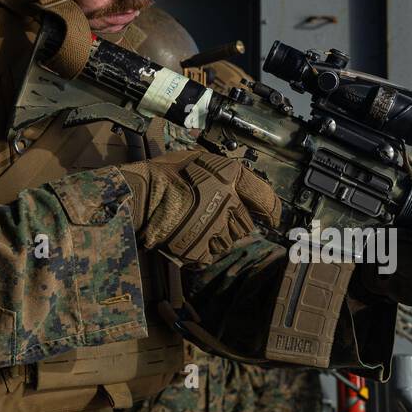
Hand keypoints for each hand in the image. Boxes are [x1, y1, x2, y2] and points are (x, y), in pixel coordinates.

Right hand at [119, 150, 280, 266]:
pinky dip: (201, 248)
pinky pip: (210, 253)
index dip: (271, 209)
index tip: (273, 218)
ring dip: (217, 235)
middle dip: (233, 222)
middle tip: (210, 215)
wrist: (138, 197)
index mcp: (231, 177)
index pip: (265, 197)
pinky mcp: (203, 249)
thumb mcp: (197, 158)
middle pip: (246, 224)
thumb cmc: (163, 175)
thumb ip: (222, 171)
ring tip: (195, 224)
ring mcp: (217, 229)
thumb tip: (239, 179)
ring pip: (229, 240)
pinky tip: (187, 236)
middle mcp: (230, 203)